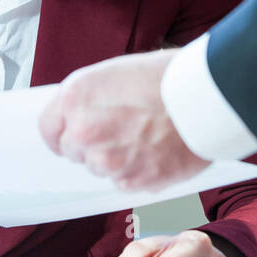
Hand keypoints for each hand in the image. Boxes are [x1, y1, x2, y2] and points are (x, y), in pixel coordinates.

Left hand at [38, 48, 209, 190]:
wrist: (208, 96)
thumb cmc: (167, 77)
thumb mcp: (114, 73)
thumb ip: (89, 101)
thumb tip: (79, 120)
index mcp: (75, 98)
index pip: (48, 130)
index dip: (63, 131)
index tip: (74, 133)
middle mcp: (84, 132)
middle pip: (73, 151)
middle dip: (92, 144)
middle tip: (124, 128)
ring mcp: (107, 160)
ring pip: (100, 168)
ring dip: (116, 159)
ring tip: (146, 136)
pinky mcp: (132, 181)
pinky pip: (124, 182)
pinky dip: (137, 172)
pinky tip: (157, 151)